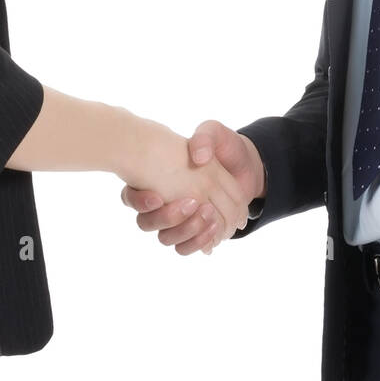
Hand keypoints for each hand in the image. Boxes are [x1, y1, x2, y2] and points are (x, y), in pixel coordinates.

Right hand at [121, 120, 264, 255]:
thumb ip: (204, 138)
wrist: (246, 163)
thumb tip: (198, 158)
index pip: (132, 197)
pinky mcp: (196, 231)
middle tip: (193, 203)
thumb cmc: (223, 146)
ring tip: (209, 215)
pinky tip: (215, 230)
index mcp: (158, 177)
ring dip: (186, 230)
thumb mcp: (213, 133)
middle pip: (146, 223)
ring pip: (167, 239)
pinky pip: (186, 247)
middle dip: (168, 218)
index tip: (157, 197)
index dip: (139, 201)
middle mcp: (163, 201)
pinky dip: (199, 242)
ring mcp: (179, 219)